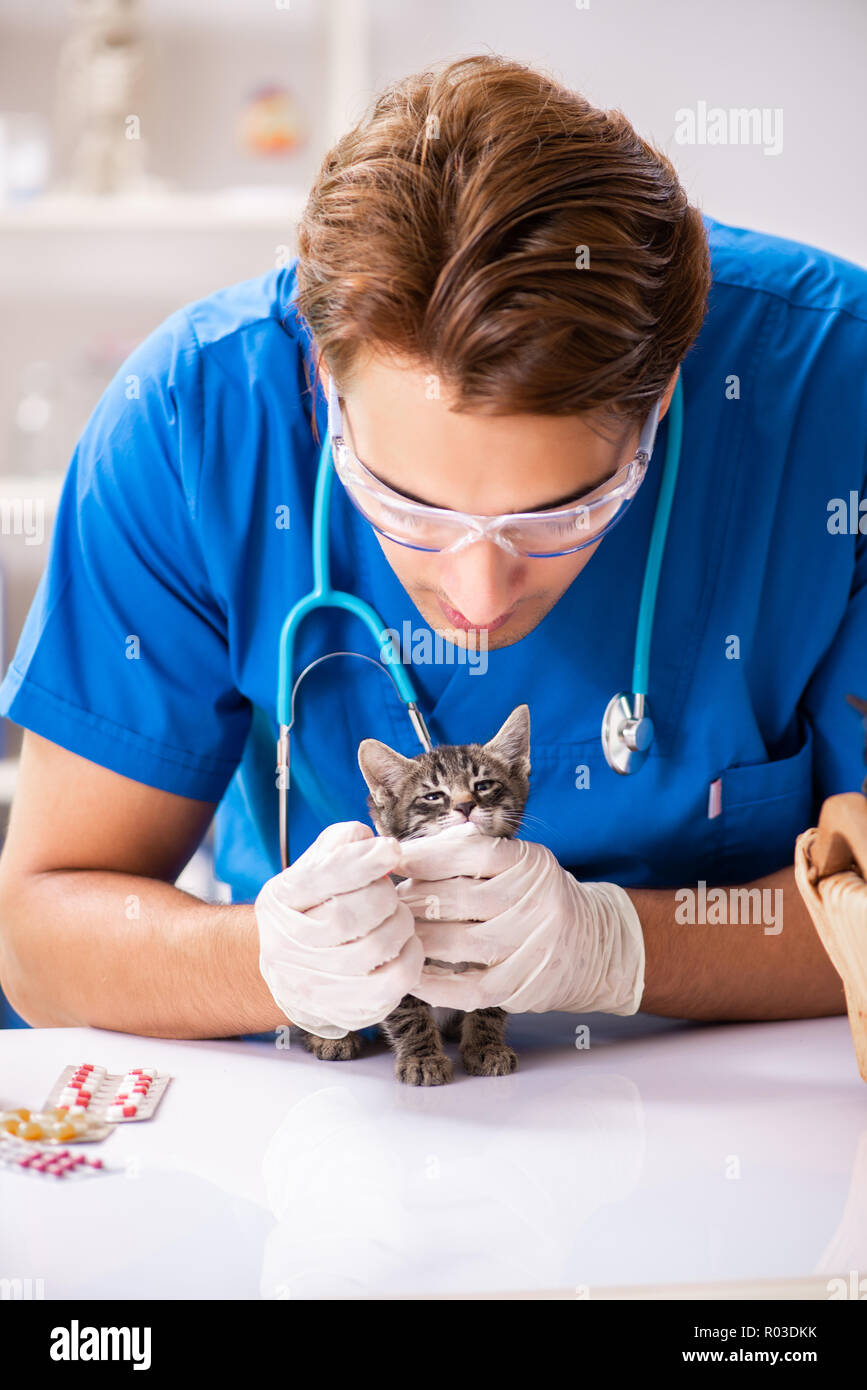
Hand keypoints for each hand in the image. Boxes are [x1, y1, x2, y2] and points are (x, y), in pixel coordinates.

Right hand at [256, 821, 423, 1037]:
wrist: (292, 968)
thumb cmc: (314, 908)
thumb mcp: (317, 866)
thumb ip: (342, 846)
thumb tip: (373, 844)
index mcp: (280, 900)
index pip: (319, 878)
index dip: (360, 861)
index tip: (391, 849)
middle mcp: (285, 946)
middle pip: (347, 917)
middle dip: (383, 897)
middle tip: (389, 892)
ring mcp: (312, 985)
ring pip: (373, 950)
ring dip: (399, 926)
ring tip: (397, 917)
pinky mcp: (343, 1011)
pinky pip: (391, 984)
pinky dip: (410, 959)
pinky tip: (404, 946)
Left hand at [394, 822, 644, 1015]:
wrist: (595, 946)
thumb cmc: (539, 898)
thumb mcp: (520, 863)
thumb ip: (473, 850)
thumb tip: (411, 848)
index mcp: (530, 864)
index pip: (467, 852)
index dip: (423, 855)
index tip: (392, 859)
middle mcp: (535, 902)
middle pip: (455, 898)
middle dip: (411, 899)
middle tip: (384, 902)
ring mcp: (530, 946)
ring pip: (457, 942)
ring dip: (416, 938)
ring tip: (392, 933)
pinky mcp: (522, 986)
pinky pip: (468, 988)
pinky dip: (434, 984)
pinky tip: (411, 975)